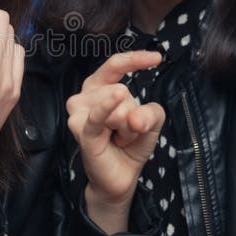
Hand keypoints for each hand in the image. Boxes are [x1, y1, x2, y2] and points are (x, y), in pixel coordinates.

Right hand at [66, 51, 164, 226]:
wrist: (121, 176)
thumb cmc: (131, 144)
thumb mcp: (150, 122)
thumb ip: (151, 112)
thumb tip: (135, 117)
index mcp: (99, 87)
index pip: (114, 65)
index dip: (134, 59)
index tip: (157, 59)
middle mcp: (84, 96)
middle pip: (121, 90)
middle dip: (132, 114)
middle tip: (126, 132)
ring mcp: (79, 112)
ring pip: (116, 104)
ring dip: (127, 126)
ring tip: (119, 138)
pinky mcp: (81, 131)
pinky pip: (96, 115)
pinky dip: (105, 110)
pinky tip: (113, 100)